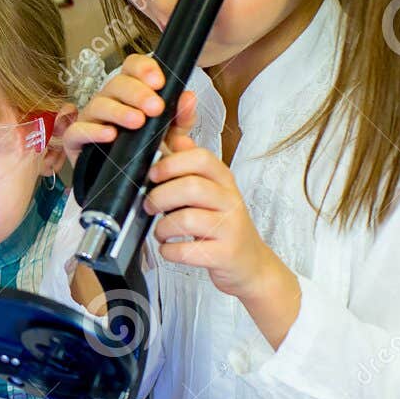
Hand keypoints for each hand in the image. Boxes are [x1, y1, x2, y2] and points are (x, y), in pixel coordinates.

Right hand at [64, 54, 196, 164]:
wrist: (132, 183)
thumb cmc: (147, 152)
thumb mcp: (171, 134)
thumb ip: (181, 117)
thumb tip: (188, 97)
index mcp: (130, 92)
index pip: (132, 67)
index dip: (144, 69)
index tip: (159, 82)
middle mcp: (108, 100)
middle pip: (116, 83)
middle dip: (138, 93)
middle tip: (156, 108)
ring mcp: (90, 119)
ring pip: (98, 104)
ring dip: (119, 111)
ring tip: (138, 122)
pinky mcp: (76, 141)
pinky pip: (77, 131)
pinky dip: (93, 131)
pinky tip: (111, 135)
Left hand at [143, 111, 289, 302]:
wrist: (249, 262)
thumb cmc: (220, 223)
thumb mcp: (209, 189)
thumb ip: (189, 164)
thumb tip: (173, 135)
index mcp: (223, 179)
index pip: (201, 158)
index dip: (171, 163)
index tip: (153, 174)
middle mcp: (230, 200)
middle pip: (190, 187)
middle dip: (160, 197)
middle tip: (150, 206)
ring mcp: (230, 227)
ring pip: (186, 219)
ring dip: (162, 227)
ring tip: (162, 231)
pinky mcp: (225, 254)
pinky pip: (187, 250)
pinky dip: (169, 250)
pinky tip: (171, 248)